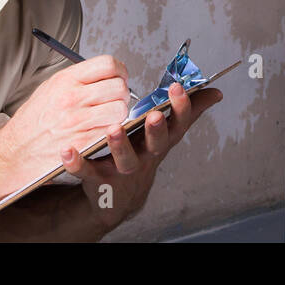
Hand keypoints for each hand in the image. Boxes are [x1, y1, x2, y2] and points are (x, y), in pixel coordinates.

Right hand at [0, 55, 130, 189]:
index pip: (107, 64)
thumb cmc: (32, 122)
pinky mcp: (83, 142)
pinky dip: (113, 132)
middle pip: (118, 86)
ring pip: (120, 109)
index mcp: (66, 80)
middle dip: (122, 94)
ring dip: (120, 114)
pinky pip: (112, 131)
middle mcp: (73, 97)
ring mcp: (78, 120)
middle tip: (115, 100)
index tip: (119, 78)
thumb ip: (78, 79)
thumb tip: (106, 75)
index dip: (120, 71)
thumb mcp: (50, 88)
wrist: (15, 151)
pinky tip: (104, 132)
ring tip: (110, 117)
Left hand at [59, 81, 221, 230]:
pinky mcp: (99, 179)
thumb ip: (190, 110)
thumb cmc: (142, 154)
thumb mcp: (167, 133)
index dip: (180, 107)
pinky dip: (77, 163)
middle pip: (156, 144)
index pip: (178, 123)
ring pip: (124, 160)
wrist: (117, 195)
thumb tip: (215, 92)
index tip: (177, 88)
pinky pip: (87, 171)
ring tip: (113, 129)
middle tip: (153, 115)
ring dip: (120, 145)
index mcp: (161, 141)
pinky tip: (68, 151)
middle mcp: (146, 156)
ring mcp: (123, 169)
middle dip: (156, 130)